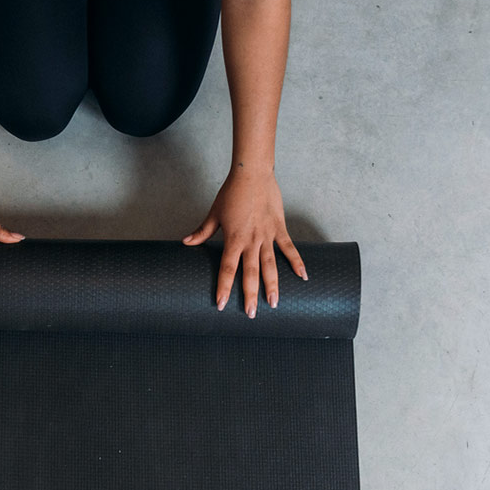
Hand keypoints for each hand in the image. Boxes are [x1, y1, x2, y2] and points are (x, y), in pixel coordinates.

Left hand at [182, 164, 306, 316]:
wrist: (252, 174)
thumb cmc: (232, 193)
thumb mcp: (214, 213)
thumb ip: (202, 231)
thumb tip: (186, 243)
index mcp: (234, 239)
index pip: (228, 269)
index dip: (224, 288)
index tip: (221, 304)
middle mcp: (251, 241)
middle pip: (251, 273)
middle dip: (250, 295)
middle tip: (250, 315)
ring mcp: (267, 236)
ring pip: (271, 266)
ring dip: (273, 286)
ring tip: (274, 304)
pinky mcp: (279, 228)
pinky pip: (289, 248)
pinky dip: (297, 262)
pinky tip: (303, 277)